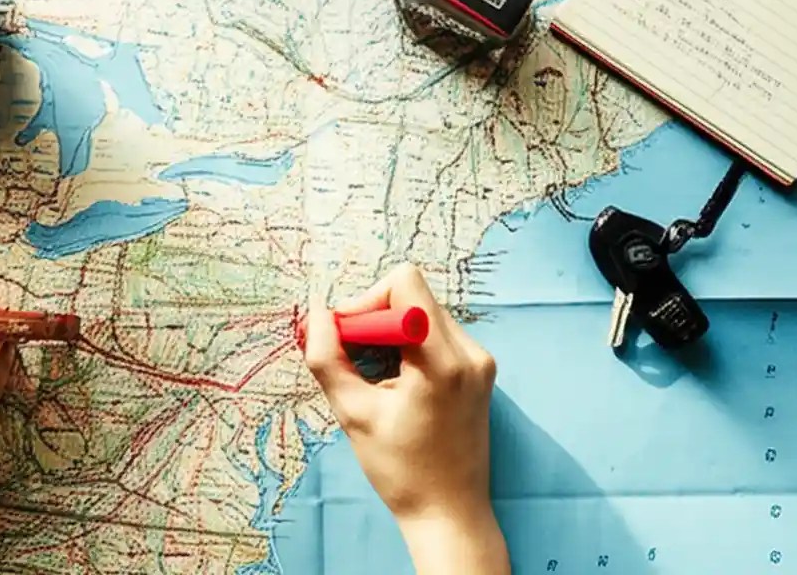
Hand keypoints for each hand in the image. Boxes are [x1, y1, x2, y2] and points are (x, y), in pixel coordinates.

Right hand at [304, 263, 508, 573]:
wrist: (449, 512)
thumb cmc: (401, 470)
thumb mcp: (353, 413)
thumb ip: (328, 358)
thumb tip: (316, 314)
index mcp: (443, 360)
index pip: (404, 284)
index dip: (365, 302)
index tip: (346, 339)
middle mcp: (471, 352)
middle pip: (412, 295)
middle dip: (373, 318)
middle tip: (351, 357)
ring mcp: (480, 360)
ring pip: (423, 312)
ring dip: (389, 333)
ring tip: (373, 376)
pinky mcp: (480, 370)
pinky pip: (437, 334)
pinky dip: (408, 346)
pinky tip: (394, 383)